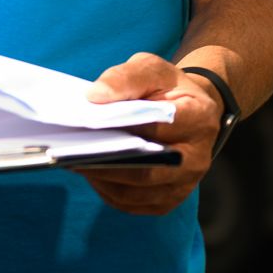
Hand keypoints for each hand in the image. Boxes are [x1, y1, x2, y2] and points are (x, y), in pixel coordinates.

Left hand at [78, 53, 223, 216]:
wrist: (188, 110)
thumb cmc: (166, 88)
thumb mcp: (151, 69)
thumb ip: (126, 77)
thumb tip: (95, 98)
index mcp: (199, 117)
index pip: (159, 126)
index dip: (125, 125)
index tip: (91, 122)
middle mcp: (197, 156)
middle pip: (148, 168)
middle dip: (107, 161)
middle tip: (73, 152)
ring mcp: (185, 183)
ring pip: (138, 191)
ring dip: (104, 179)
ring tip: (75, 162)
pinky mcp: (170, 199)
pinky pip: (134, 203)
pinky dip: (108, 190)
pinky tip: (90, 172)